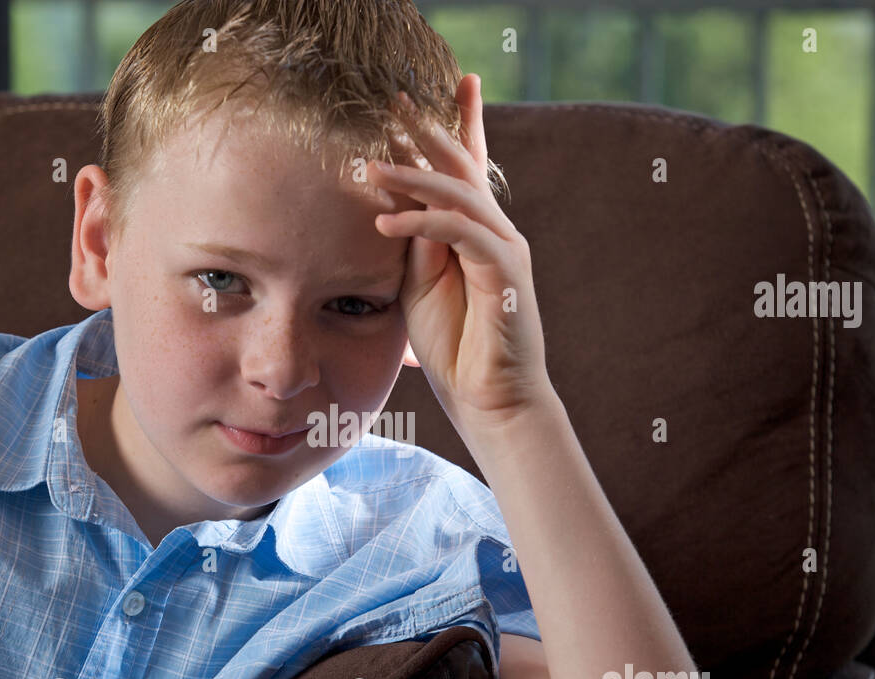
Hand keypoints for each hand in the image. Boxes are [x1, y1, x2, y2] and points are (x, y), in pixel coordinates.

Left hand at [368, 74, 551, 429]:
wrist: (489, 400)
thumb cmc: (454, 348)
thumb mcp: (418, 286)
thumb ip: (411, 245)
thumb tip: (392, 205)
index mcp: (475, 232)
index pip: (465, 168)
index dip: (457, 123)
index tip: (447, 82)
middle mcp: (494, 231)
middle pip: (462, 166)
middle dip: (429, 129)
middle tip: (395, 97)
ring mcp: (504, 248)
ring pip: (458, 194)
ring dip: (411, 177)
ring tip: (368, 167)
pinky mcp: (505, 271)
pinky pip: (460, 233)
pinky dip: (422, 223)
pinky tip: (386, 225)